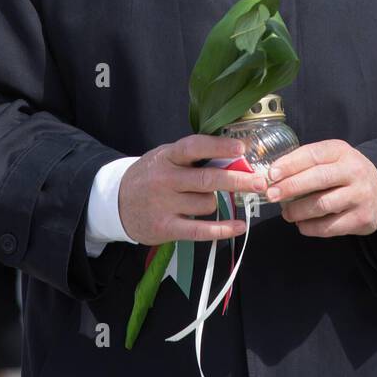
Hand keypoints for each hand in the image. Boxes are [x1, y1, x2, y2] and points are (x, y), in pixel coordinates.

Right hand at [119, 135, 267, 245]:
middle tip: (261, 182)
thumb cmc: (150, 176)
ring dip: (216, 203)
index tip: (242, 148)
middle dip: (238, 181)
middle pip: (208, 179)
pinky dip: (222, 229)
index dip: (219, 146)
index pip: (194, 147)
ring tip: (204, 201)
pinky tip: (239, 227)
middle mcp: (165, 179)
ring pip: (207, 204)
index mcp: (166, 156)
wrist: (115, 202)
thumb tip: (232, 156)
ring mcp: (164, 204)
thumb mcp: (164, 158)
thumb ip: (191, 157)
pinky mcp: (165, 228)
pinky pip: (200, 230)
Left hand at [266, 139, 376, 236]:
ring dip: (298, 211)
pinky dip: (310, 227)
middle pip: (318, 179)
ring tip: (287, 213)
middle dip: (291, 187)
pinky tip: (302, 225)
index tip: (271, 174)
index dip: (290, 164)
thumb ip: (306, 164)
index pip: (313, 154)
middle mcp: (354, 171)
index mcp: (341, 151)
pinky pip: (330, 226)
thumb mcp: (332, 159)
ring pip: (322, 205)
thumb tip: (271, 177)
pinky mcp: (361, 218)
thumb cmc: (345, 174)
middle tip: (271, 195)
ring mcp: (359, 195)